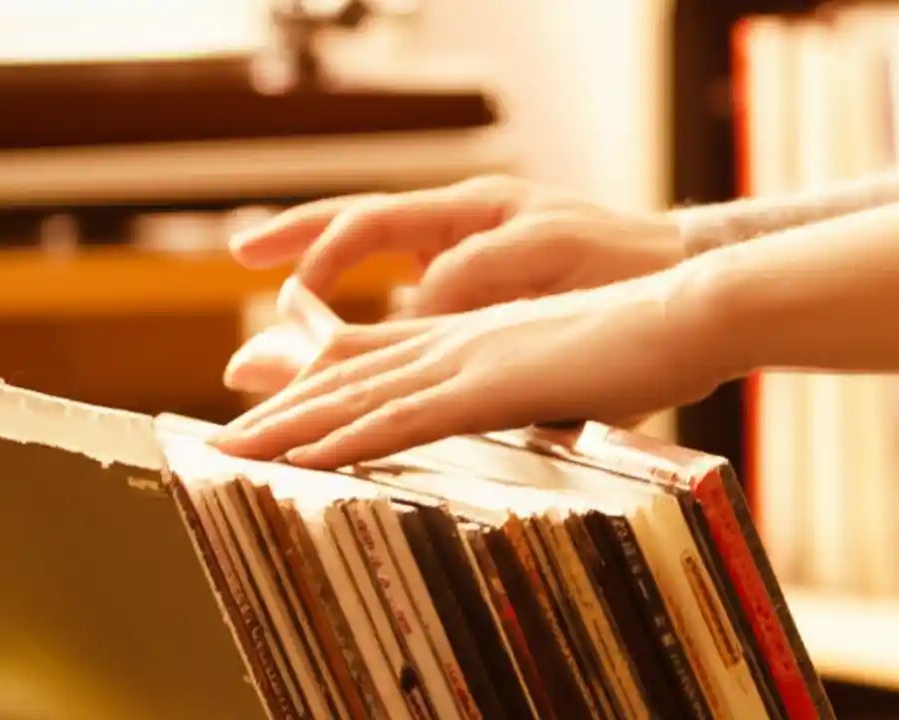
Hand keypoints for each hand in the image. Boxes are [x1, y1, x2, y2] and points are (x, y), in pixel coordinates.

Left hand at [208, 266, 729, 468]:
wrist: (684, 311)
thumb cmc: (636, 342)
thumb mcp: (560, 362)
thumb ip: (516, 377)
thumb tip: (504, 394)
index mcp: (469, 335)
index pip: (372, 356)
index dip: (312, 373)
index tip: (262, 389)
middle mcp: (454, 341)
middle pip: (348, 376)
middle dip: (278, 407)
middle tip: (214, 432)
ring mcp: (469, 360)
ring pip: (361, 397)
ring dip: (291, 425)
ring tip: (229, 449)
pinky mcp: (493, 386)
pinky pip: (409, 418)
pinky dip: (353, 438)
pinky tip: (308, 456)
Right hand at [228, 175, 685, 316]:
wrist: (683, 291)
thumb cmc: (626, 263)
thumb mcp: (548, 255)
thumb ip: (474, 273)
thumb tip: (406, 305)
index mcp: (470, 217)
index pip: (374, 224)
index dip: (326, 253)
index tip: (292, 290)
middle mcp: (460, 241)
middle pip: (360, 237)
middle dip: (298, 251)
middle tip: (242, 263)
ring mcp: (471, 280)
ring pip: (379, 287)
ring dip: (322, 307)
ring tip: (264, 334)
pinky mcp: (489, 324)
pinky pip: (414, 327)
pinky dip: (372, 347)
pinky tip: (341, 367)